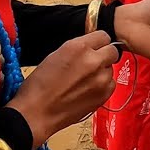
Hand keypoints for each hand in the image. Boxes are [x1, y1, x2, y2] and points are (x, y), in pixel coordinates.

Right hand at [8, 31, 119, 145]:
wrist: (36, 113)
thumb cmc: (40, 86)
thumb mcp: (56, 55)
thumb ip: (78, 48)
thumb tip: (91, 46)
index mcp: (78, 47)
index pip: (103, 35)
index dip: (97, 42)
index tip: (94, 47)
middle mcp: (93, 61)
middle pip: (112, 51)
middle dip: (103, 55)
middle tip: (91, 63)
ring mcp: (101, 79)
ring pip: (111, 68)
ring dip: (102, 71)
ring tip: (85, 80)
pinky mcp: (104, 95)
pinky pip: (110, 84)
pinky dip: (102, 86)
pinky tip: (87, 90)